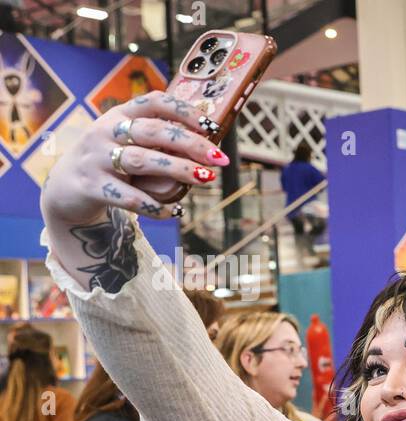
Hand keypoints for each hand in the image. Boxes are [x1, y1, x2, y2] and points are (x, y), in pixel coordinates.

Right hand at [40, 91, 227, 226]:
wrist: (66, 189)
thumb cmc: (112, 165)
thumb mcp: (131, 146)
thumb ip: (161, 145)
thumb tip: (208, 150)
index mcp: (119, 114)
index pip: (154, 102)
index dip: (184, 111)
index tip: (212, 126)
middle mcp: (105, 131)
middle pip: (152, 131)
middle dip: (190, 143)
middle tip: (219, 158)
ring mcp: (95, 158)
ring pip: (141, 161)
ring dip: (177, 169)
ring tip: (205, 178)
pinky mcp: (91, 186)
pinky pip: (130, 197)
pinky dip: (156, 206)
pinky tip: (175, 212)